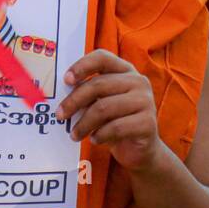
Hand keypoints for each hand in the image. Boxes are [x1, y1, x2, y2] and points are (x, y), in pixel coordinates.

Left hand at [57, 49, 162, 172]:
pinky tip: (94, 139)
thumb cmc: (115, 121)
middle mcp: (138, 81)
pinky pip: (116, 127)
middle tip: (60, 115)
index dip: (82, 66)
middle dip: (74, 101)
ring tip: (75, 134)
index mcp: (125, 70)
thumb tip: (62, 96)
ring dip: (84, 124)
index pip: (102, 58)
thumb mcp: (101, 103)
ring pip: (104, 108)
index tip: (66, 80)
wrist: (139, 149)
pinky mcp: (148, 122)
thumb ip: (88, 95)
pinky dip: (100, 135)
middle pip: (98, 84)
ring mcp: (145, 101)